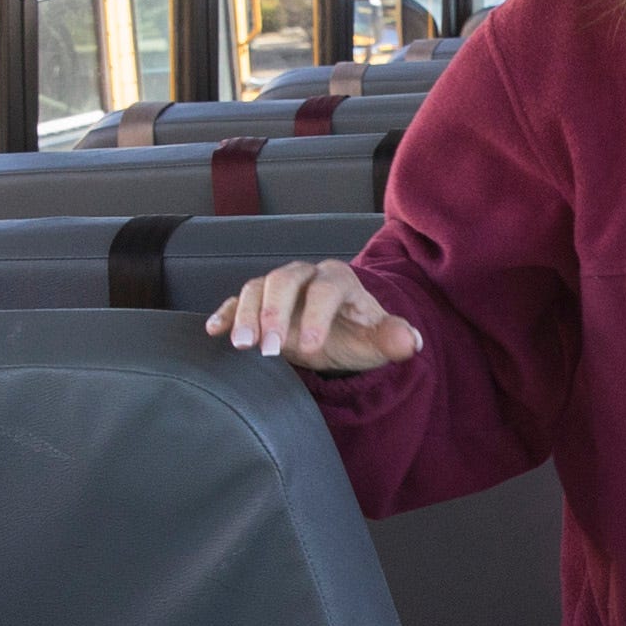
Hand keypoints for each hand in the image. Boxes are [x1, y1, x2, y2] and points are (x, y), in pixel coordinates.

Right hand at [205, 257, 424, 374]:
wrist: (339, 331)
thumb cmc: (356, 334)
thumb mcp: (376, 341)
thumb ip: (393, 340)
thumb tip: (410, 341)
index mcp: (338, 279)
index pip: (325, 290)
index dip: (316, 316)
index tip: (309, 348)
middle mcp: (305, 275)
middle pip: (283, 280)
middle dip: (273, 313)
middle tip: (267, 350)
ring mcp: (277, 285)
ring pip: (256, 287)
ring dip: (246, 315)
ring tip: (241, 346)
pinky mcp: (258, 300)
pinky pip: (237, 300)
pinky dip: (225, 314)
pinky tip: (215, 331)